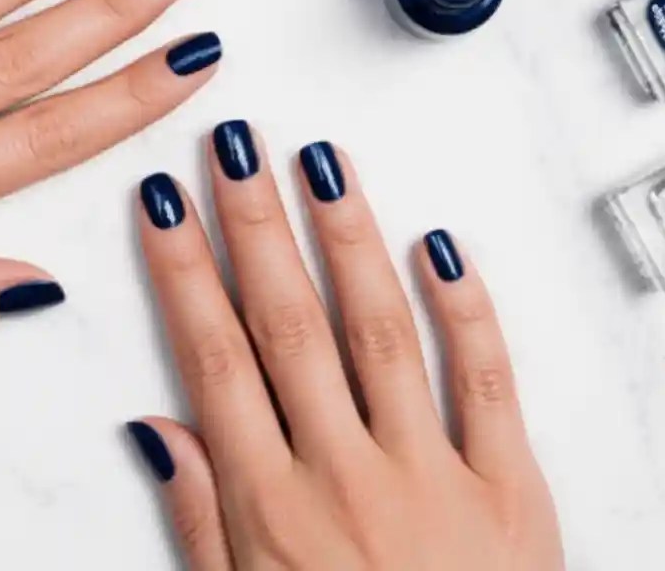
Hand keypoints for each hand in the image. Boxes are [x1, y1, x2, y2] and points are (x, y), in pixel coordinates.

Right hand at [128, 123, 564, 569]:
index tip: (163, 203)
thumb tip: (154, 428)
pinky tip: (439, 243)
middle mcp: (344, 477)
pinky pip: (486, 380)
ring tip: (319, 164)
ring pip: (379, 333)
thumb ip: (202, 519)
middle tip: (233, 145)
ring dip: (346, 240)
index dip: (184, 273)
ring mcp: (431, 475)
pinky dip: (465, 307)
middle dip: (254, 226)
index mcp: (272, 509)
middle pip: (288, 326)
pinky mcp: (510, 486)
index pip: (213, 361)